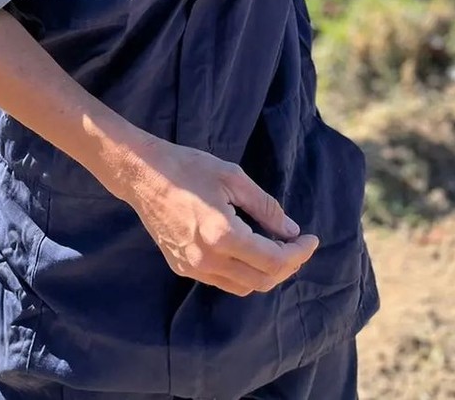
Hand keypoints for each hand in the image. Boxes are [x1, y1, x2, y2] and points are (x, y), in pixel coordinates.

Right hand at [119, 139, 318, 296]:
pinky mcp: (181, 267)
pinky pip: (222, 281)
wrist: (143, 175)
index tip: (311, 239)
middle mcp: (208, 259)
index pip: (274, 260)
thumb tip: (290, 230)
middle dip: (288, 266)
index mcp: (223, 234)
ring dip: (266, 273)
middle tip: (298, 245)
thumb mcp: (232, 178)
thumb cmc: (188, 168)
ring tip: (277, 249)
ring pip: (243, 287)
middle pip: (262, 280)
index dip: (299, 253)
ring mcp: (193, 267)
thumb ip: (265, 206)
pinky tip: (248, 251)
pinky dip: (243, 273)